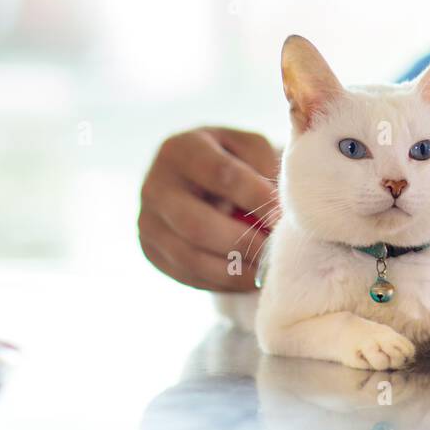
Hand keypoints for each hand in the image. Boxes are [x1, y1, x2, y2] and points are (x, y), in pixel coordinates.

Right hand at [138, 127, 279, 290]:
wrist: (192, 175)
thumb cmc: (232, 158)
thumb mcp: (249, 146)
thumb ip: (265, 166)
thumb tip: (278, 206)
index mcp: (181, 150)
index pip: (222, 175)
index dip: (256, 197)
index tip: (282, 215)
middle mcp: (154, 186)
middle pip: (198, 225)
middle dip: (243, 243)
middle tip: (274, 250)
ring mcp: (147, 222)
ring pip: (191, 258)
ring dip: (235, 270)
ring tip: (267, 269)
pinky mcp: (150, 251)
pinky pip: (187, 276)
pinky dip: (223, 282)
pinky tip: (249, 277)